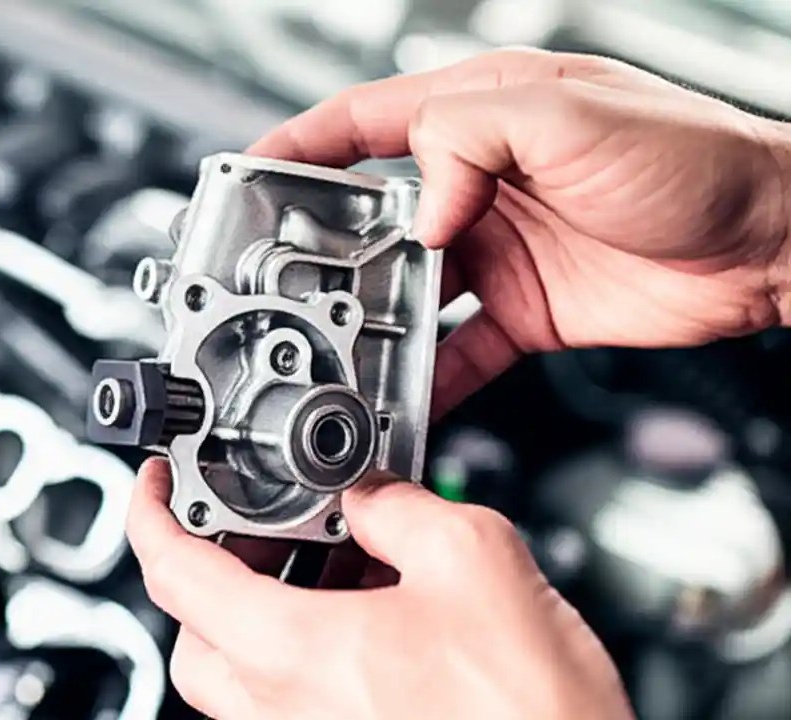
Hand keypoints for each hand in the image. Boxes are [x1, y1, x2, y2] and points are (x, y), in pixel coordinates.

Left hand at [127, 459, 631, 719]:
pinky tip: (370, 630)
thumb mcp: (475, 558)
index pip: (174, 572)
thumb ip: (397, 507)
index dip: (150, 514)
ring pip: (239, 677)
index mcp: (290, 650)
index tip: (154, 486)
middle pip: (195, 634)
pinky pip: (288, 707)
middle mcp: (281, 709)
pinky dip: (304, 660)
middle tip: (254, 531)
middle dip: (212, 572)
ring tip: (330, 574)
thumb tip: (367, 493)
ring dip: (261, 616)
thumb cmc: (531, 713)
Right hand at [250, 48, 790, 416]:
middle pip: (370, 215)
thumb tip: (417, 207)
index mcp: (480, 117)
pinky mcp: (524, 309)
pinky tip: (404, 397)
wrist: (772, 242)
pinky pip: (457, 349)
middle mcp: (480, 183)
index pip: (362, 124)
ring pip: (405, 289)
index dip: (298, 148)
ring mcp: (499, 249)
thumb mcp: (570, 115)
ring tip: (337, 348)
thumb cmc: (694, 158)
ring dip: (370, 320)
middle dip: (321, 249)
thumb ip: (470, 141)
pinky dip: (427, 377)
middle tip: (285, 283)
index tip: (247, 175)